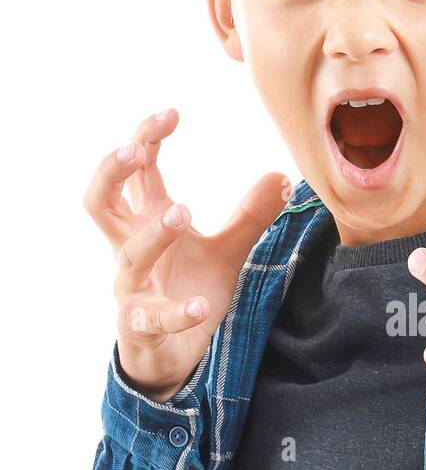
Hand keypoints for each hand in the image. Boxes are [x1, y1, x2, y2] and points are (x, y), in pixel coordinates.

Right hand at [84, 108, 289, 401]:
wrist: (171, 356)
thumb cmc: (188, 290)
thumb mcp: (226, 251)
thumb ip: (250, 216)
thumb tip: (282, 176)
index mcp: (146, 223)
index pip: (137, 172)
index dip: (146, 138)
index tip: (172, 113)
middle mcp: (129, 250)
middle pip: (99, 201)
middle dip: (111, 171)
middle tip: (135, 147)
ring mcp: (130, 289)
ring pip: (128, 256)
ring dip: (154, 233)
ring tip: (185, 211)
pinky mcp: (140, 327)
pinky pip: (151, 318)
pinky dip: (177, 314)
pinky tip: (202, 307)